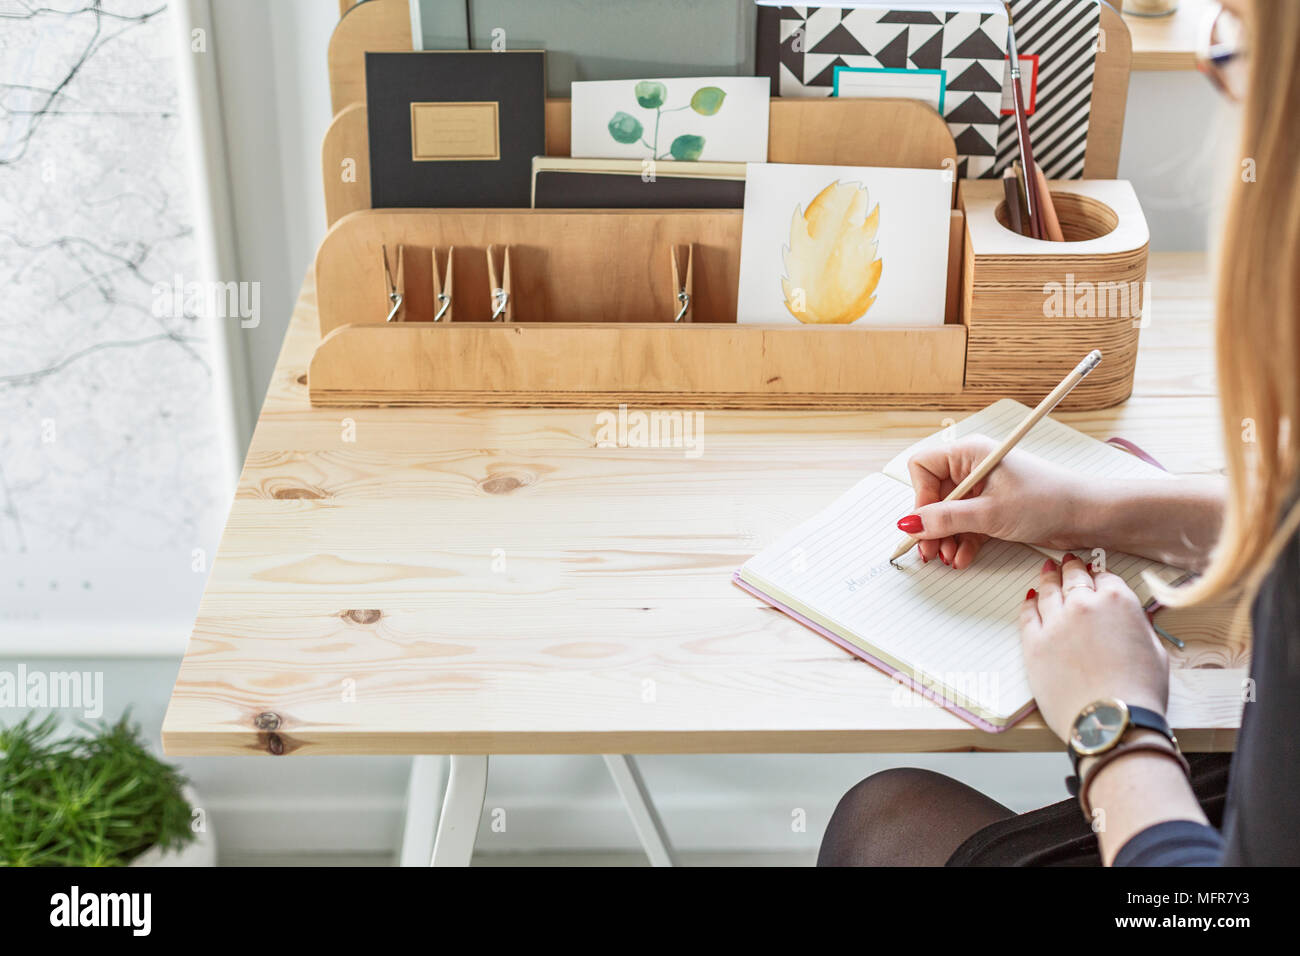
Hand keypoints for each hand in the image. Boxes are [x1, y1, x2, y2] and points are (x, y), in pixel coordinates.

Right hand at [899, 435, 1094, 567]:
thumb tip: (911, 524)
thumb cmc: (1048, 500)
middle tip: (929, 550)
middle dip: (931, 524)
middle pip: (934, 494)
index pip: (924, 467)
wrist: (1087, 516)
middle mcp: (974, 467)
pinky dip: (962, 540)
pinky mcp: (994, 507)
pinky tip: (962, 557)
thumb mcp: (990, 513)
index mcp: (971, 453)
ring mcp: (984, 489)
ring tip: (948, 558)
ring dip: (946, 537)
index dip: (920, 496)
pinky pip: (966, 523)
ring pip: (949, 513)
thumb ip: (946, 519)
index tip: (925, 522)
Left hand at [1019, 554, 1168, 741]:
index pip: (1105, 578)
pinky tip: (1031, 598)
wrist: (1112, 721)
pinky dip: (1029, 603)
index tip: (1095, 574)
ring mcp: (1055, 622)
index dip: (1100, 576)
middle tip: (1068, 563)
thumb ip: (1139, 626)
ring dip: (1049, 578)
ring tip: (1048, 571)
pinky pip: (1027, 614)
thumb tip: (1131, 620)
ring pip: (1048, 590)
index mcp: (1118, 602)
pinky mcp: (1033, 642)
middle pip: (1074, 578)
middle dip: (1072, 569)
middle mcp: (1083, 604)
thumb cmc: (1140, 692)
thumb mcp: (1155, 650)